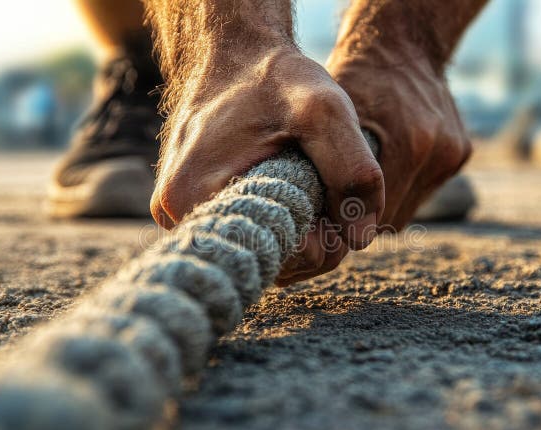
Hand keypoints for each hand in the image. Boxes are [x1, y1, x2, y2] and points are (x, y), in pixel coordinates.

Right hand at [151, 46, 383, 283]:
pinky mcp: (195, 214)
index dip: (323, 230)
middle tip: (318, 179)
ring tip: (302, 180)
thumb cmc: (274, 79)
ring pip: (265, 255)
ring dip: (298, 229)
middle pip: (272, 261)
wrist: (235, 56)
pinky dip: (280, 224)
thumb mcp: (325, 111)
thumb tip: (361, 239)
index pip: (281, 254)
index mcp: (196, 196)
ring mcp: (184, 218)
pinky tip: (287, 189)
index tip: (328, 187)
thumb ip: (353, 171)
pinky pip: (252, 239)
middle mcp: (179, 217)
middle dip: (312, 231)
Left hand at [326, 42, 471, 230]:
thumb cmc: (356, 77)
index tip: (329, 214)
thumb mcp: (333, 117)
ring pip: (411, 207)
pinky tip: (387, 160)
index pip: (376, 216)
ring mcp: (454, 153)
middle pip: (396, 218)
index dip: (349, 219)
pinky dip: (404, 183)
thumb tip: (326, 222)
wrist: (402, 44)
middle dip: (367, 215)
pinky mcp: (461, 152)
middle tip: (341, 199)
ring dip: (387, 200)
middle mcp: (439, 152)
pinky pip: (424, 188)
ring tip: (362, 179)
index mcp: (410, 145)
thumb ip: (333, 169)